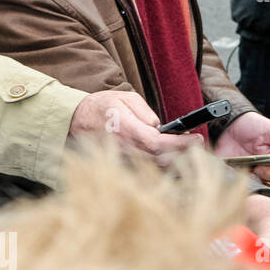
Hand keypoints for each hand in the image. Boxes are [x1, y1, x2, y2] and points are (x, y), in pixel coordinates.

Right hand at [68, 90, 199, 161]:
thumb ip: (146, 113)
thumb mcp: (126, 98)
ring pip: (154, 169)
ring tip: (187, 150)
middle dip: (184, 154)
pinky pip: (144, 171)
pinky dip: (161, 167)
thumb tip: (161, 127)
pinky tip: (171, 158)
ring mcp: (121, 161)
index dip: (181, 144)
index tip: (197, 139)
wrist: (73, 120)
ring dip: (175, 162)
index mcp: (127, 130)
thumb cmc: (101, 107)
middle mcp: (124, 149)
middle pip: (161, 160)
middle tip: (197, 145)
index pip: (159, 143)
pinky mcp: (119, 166)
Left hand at [214, 111, 269, 185]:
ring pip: (253, 186)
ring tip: (241, 169)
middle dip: (261, 179)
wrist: (229, 122)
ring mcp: (248, 171)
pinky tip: (231, 170)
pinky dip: (234, 181)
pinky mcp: (233, 173)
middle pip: (268, 183)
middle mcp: (263, 167)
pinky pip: (235, 184)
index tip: (262, 168)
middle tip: (253, 169)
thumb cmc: (253, 124)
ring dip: (248, 181)